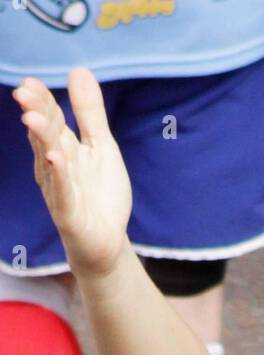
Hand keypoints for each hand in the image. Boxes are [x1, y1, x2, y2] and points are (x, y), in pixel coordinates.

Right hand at [11, 67, 130, 278]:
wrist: (106, 242)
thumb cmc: (100, 195)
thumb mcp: (102, 147)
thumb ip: (90, 113)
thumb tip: (79, 70)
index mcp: (63, 147)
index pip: (50, 119)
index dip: (41, 101)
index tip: (31, 82)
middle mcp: (55, 166)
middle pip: (45, 136)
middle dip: (35, 114)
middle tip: (24, 93)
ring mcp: (59, 190)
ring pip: (49, 160)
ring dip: (41, 139)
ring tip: (33, 118)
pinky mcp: (69, 214)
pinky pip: (62, 192)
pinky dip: (59, 175)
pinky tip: (56, 158)